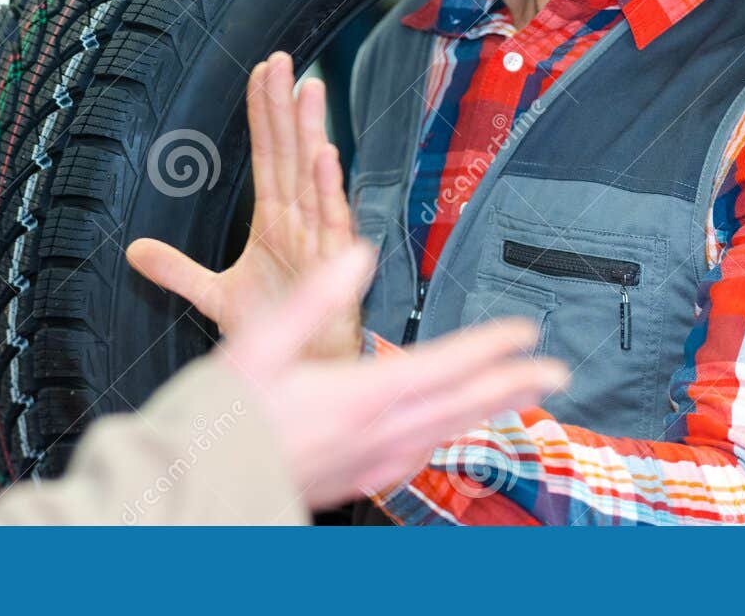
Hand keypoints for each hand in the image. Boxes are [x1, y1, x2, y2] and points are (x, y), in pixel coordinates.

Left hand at [127, 52, 361, 359]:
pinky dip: (328, 187)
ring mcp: (318, 241)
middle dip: (286, 107)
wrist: (305, 376)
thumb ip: (177, 270)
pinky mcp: (333, 268)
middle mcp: (299, 222)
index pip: (267, 156)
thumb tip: (133, 249)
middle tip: (283, 61)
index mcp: (276, 221)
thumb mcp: (215, 296)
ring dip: (311, 132)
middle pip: (290, 153)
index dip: (263, 114)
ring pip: (313, 177)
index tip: (262, 72)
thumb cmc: (279, 329)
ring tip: (308, 91)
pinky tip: (325, 155)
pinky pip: (332, 221)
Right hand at [225, 242, 568, 508]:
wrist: (190, 490)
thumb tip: (356, 253)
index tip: (527, 332)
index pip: (446, 366)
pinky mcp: (352, 481)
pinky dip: (442, 438)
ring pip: (444, 434)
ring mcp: (366, 465)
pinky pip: (415, 458)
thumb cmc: (218, 421)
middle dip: (512, 385)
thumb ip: (313, 297)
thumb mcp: (256, 343)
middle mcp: (374, 437)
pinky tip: (439, 435)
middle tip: (555, 372)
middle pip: (462, 406)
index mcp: (358, 397)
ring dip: (485, 411)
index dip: (491, 347)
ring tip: (514, 397)